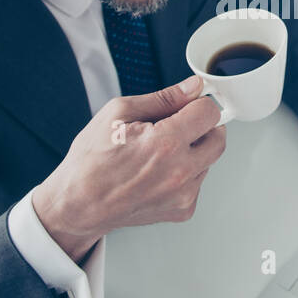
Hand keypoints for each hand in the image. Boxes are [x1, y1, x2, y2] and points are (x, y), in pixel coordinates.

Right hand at [32, 74, 226, 259]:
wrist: (78, 204)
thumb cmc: (91, 160)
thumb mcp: (119, 113)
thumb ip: (164, 98)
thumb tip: (193, 87)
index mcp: (165, 143)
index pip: (210, 112)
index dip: (197, 104)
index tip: (187, 107)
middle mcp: (180, 172)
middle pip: (219, 139)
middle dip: (202, 128)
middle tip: (175, 127)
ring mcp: (183, 195)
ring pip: (208, 161)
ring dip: (192, 152)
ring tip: (158, 154)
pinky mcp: (182, 210)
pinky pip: (197, 183)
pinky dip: (184, 175)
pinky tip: (158, 173)